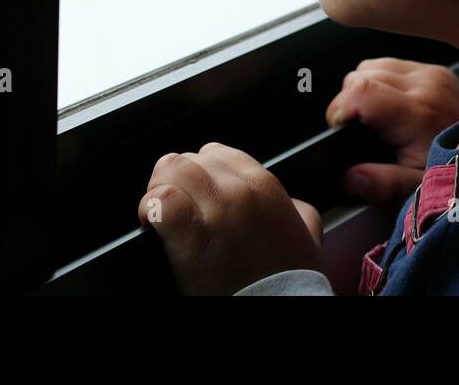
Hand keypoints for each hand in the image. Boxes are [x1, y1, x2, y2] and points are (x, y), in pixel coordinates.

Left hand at [138, 142, 322, 294]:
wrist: (278, 305)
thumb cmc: (289, 277)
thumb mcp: (307, 232)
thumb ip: (297, 208)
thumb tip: (290, 202)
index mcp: (264, 185)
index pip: (213, 153)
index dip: (200, 174)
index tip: (198, 196)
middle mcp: (240, 192)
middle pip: (187, 160)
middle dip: (177, 182)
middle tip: (178, 209)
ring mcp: (215, 213)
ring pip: (170, 171)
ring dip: (159, 190)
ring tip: (161, 214)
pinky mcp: (190, 236)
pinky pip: (160, 201)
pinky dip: (151, 209)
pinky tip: (154, 222)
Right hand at [327, 58, 458, 209]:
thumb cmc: (456, 174)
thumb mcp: (418, 189)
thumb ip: (384, 184)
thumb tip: (351, 178)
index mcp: (420, 113)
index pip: (360, 90)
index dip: (339, 109)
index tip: (340, 129)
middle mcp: (428, 86)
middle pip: (361, 75)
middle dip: (350, 102)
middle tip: (361, 131)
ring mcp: (434, 75)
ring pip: (373, 66)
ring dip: (365, 89)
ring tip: (376, 120)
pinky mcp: (437, 72)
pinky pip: (393, 65)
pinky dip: (383, 83)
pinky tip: (392, 107)